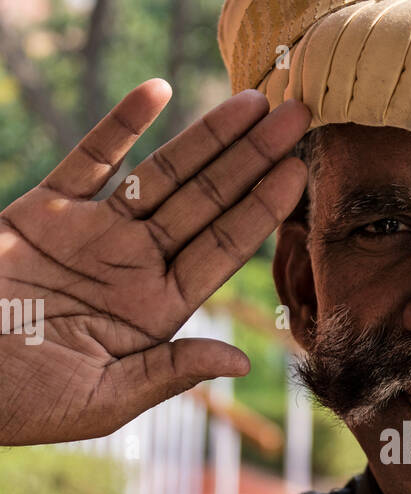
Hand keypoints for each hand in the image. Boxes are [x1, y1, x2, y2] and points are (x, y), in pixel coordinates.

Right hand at [0, 79, 308, 443]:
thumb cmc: (21, 403)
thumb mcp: (104, 399)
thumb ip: (170, 372)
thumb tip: (242, 359)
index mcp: (156, 311)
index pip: (221, 251)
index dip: (261, 210)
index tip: (299, 172)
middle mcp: (133, 265)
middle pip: (206, 202)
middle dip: (252, 159)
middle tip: (298, 115)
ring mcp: (92, 233)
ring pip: (162, 174)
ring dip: (207, 137)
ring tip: (254, 100)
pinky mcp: (44, 209)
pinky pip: (90, 157)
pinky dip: (121, 124)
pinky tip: (158, 90)